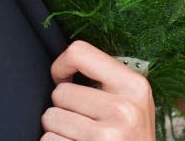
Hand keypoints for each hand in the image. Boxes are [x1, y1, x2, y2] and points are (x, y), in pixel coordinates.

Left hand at [41, 40, 155, 140]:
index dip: (62, 65)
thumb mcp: (134, 102)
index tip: (62, 78)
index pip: (80, 52)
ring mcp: (106, 136)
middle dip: (63, 107)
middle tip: (82, 120)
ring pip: (50, 118)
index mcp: (134, 85)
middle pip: (60, 92)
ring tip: (80, 137)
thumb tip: (66, 63)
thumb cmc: (131, 137)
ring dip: (57, 129)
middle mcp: (123, 109)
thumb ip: (108, 80)